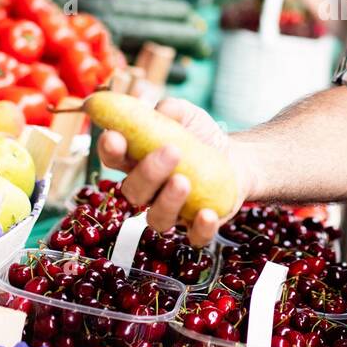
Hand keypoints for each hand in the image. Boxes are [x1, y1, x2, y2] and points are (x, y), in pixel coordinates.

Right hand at [96, 97, 254, 246]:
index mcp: (137, 162)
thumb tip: (162, 109)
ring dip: (168, 200)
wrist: (236, 160)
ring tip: (183, 181)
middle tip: (171, 151)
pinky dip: (200, 228)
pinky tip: (207, 213)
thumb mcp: (189, 116)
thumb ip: (173, 110)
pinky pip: (194, 237)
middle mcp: (149, 191)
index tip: (114, 138)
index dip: (110, 150)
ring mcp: (172, 212)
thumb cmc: (201, 138)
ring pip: (157, 218)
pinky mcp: (198, 227)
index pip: (114, 159)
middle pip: (134, 191)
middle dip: (148, 172)